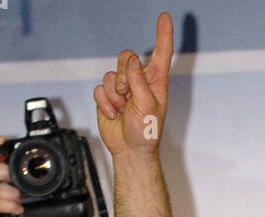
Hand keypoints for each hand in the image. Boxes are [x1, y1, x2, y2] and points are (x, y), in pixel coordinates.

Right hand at [94, 10, 172, 158]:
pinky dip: (104, 103)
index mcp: (155, 81)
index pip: (161, 52)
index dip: (163, 34)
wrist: (130, 151)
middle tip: (127, 95)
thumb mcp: (148, 106)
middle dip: (123, 75)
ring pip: (110, 74)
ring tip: (121, 110)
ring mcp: (122, 89)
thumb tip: (132, 63)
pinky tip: (113, 115)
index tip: (164, 17)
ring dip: (114, 95)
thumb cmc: (146, 133)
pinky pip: (100, 89)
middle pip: (126, 57)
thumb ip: (139, 82)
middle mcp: (139, 81)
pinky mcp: (108, 97)